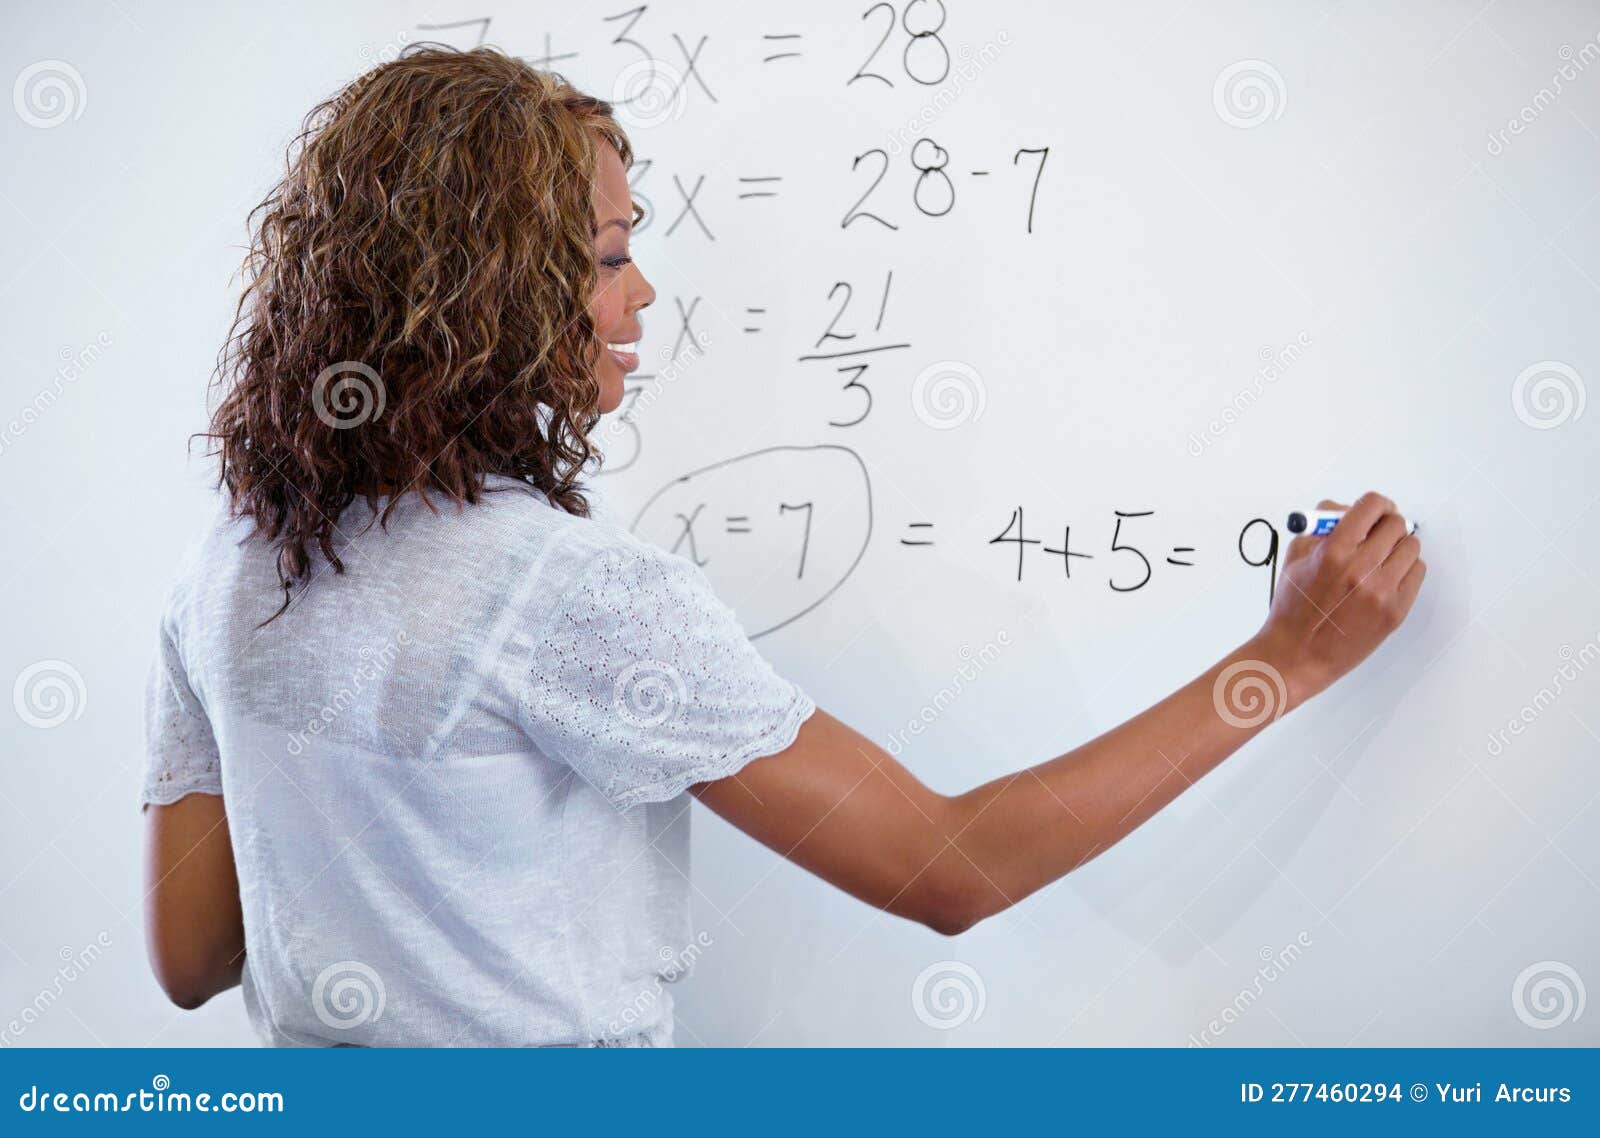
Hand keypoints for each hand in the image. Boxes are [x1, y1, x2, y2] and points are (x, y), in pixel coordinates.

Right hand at [1249, 491, 1426, 706]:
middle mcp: (1361, 569)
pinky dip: (1405, 570)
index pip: (1372, 506)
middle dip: (1385, 525)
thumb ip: (1321, 528)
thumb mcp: (1295, 559)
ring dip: (1397, 547)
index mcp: (1334, 551)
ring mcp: (1382, 591)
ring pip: (1411, 547)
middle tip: (1376, 534)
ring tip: (1380, 560)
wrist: (1297, 655)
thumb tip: (1347, 509)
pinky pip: (1417, 573)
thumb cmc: (1293, 609)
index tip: (1374, 511)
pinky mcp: (1396, 611)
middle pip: (1396, 524)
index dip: (1375, 505)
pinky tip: (1386, 578)